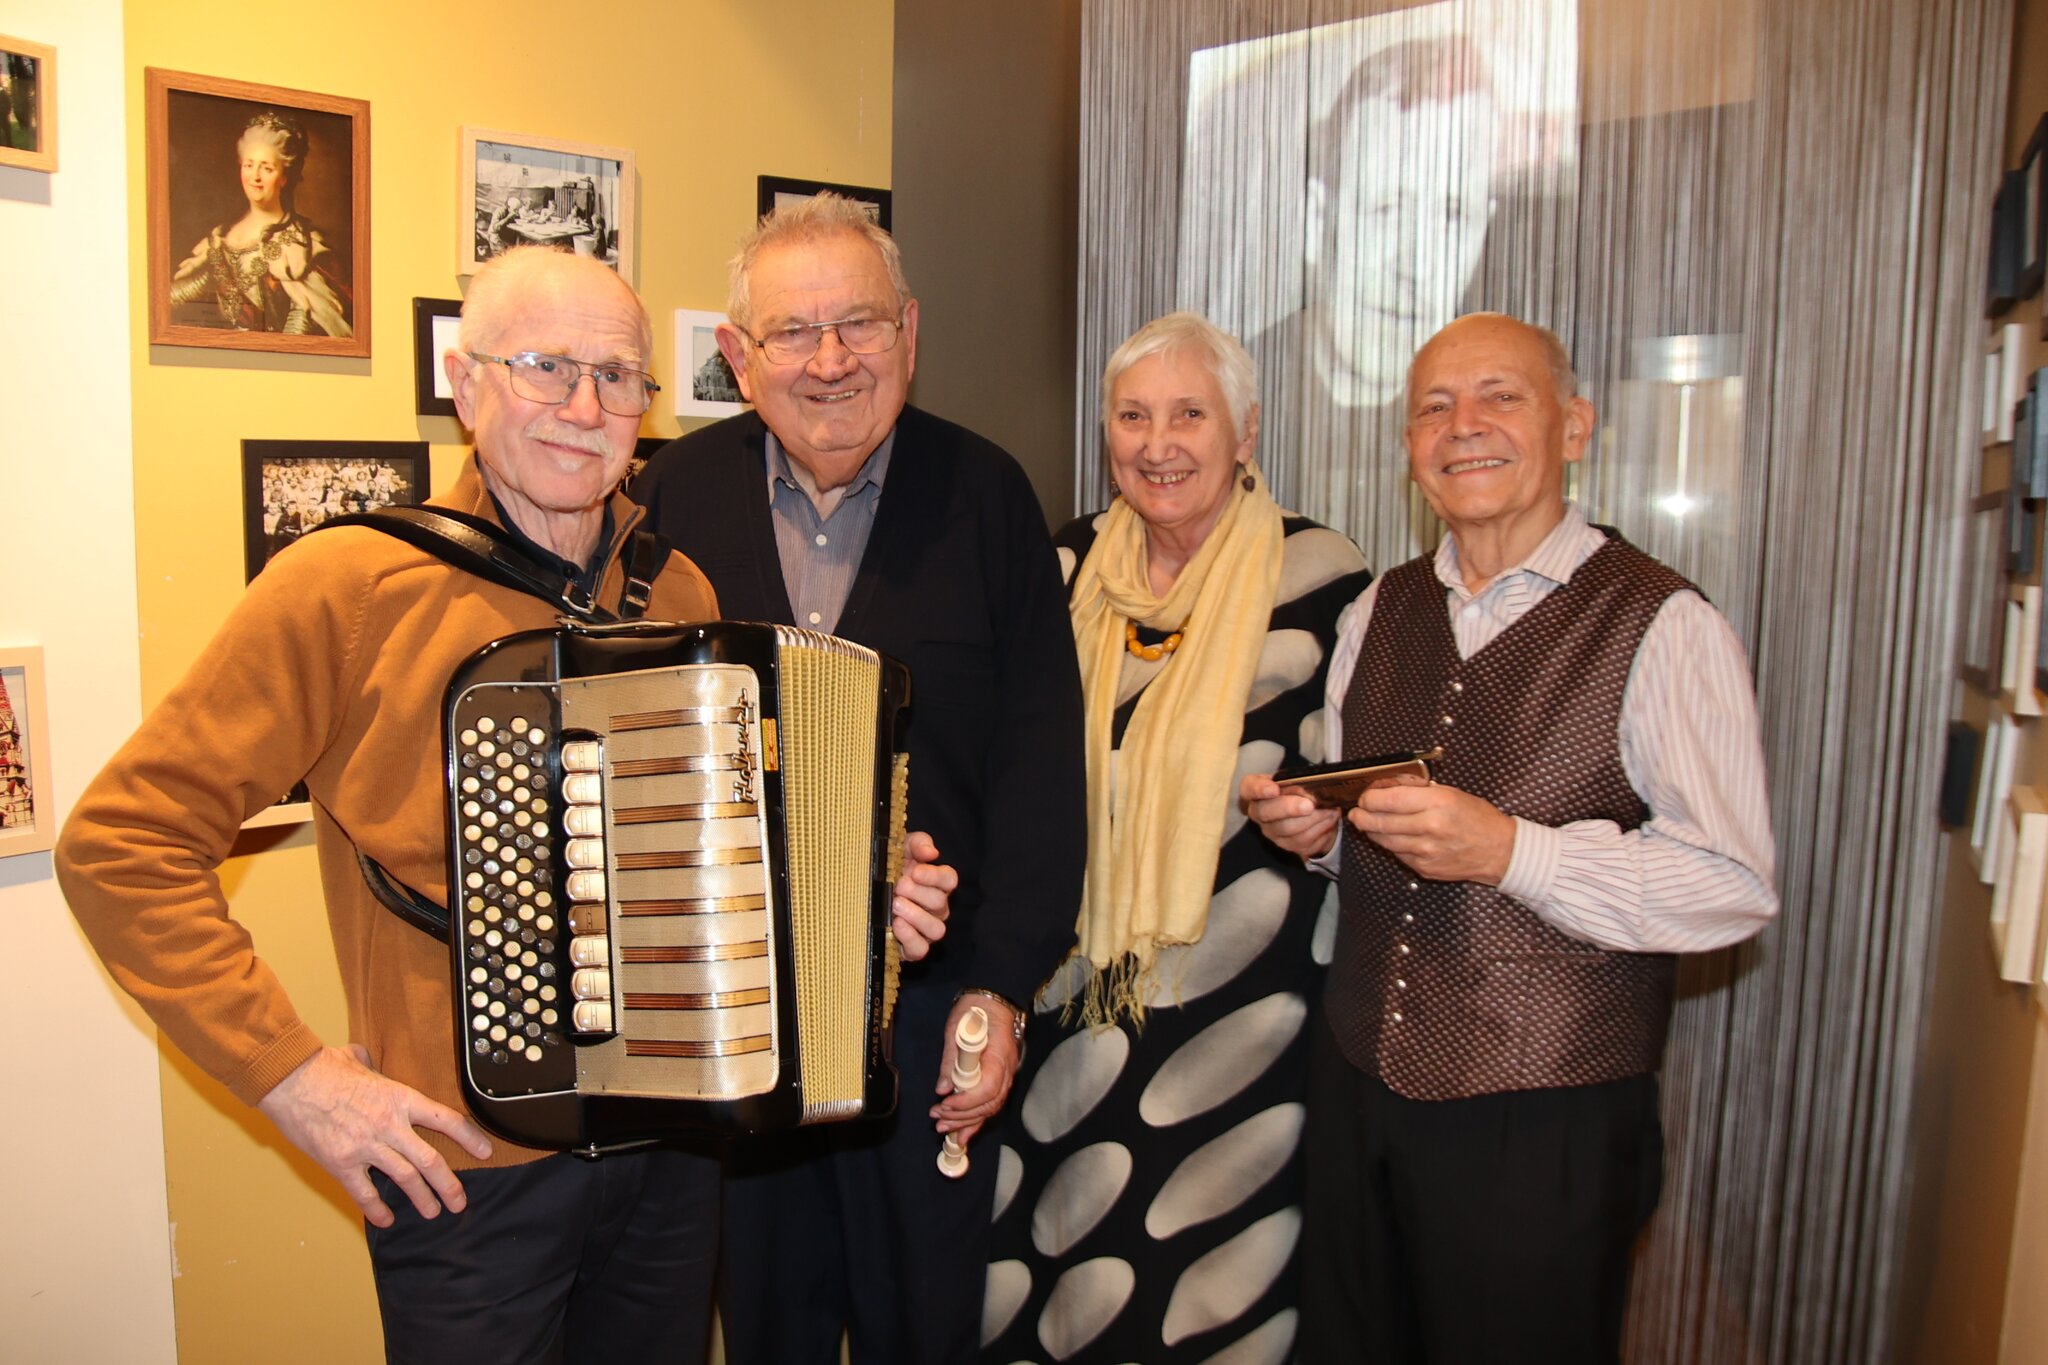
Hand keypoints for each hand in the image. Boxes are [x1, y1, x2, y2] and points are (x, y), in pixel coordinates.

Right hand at [255, 1044, 492, 1228]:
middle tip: (459, 1202)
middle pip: (430, 1161)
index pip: (446, 1120)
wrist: (289, 1081)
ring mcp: (366, 1146)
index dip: (470, 1138)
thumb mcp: (356, 1059)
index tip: (484, 1152)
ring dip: (422, 1199)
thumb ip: (369, 1063)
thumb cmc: (322, 1068)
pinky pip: (364, 1193)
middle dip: (449, 1185)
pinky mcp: (341, 1163)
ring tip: (433, 1212)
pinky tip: (386, 1219)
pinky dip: (377, 1209)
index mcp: (400, 1098)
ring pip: (404, 1179)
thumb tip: (365, 1056)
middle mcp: (389, 1125)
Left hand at [892, 831, 956, 960]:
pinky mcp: (912, 949)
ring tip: (895, 905)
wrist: (860, 897)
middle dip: (918, 894)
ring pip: (936, 929)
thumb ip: (917, 844)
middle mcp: (936, 909)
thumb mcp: (900, 849)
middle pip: (940, 903)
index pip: (949, 880)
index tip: (915, 872)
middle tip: (898, 886)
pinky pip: (921, 949)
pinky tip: (895, 924)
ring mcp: (926, 930)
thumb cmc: (888, 871)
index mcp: (936, 884)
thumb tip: (931, 852)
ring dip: (916, 916)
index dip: (935, 876)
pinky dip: (910, 938)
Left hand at [930, 993, 1021, 1149]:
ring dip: (966, 1122)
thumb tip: (942, 1089)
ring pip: (990, 1109)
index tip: (944, 1104)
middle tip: (937, 1120)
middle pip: (989, 1104)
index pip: (987, 1089)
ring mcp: (1006, 1077)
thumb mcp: (956, 1030)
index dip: (966, 1102)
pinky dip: (976, 1121)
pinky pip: (990, 1105)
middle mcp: (1007, 1071)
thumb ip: (950, 1061)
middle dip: (962, 1117)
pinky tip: (962, 1134)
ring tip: (944, 1129)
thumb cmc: (975, 1011)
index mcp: (998, 1057)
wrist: (993, 1001)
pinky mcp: (999, 1080)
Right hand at [1239, 773, 1341, 858]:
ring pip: (1287, 829)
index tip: (1274, 789)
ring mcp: (1272, 831)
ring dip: (1312, 819)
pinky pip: (1302, 840)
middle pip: (1265, 812)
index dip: (1258, 789)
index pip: (1248, 788)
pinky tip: (1329, 818)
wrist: (1312, 811)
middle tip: (1309, 805)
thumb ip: (1298, 780)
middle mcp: (1259, 813)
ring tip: (1329, 809)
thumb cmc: (1299, 790)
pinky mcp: (1287, 845)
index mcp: (1256, 790)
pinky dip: (1320, 828)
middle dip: (1289, 808)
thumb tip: (1310, 785)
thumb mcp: (1297, 778)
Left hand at [1346, 777, 1515, 884]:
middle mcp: (1429, 827)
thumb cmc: (1477, 818)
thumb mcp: (1450, 793)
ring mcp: (1426, 851)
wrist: (1500, 851)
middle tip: (1357, 812)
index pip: (1388, 800)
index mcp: (1436, 803)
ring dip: (1372, 831)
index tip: (1365, 796)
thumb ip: (1417, 790)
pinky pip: (1398, 854)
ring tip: (1369, 823)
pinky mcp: (1424, 868)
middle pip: (1379, 823)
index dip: (1369, 798)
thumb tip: (1386, 787)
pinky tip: (1392, 837)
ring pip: (1384, 841)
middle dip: (1362, 816)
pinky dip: (1391, 845)